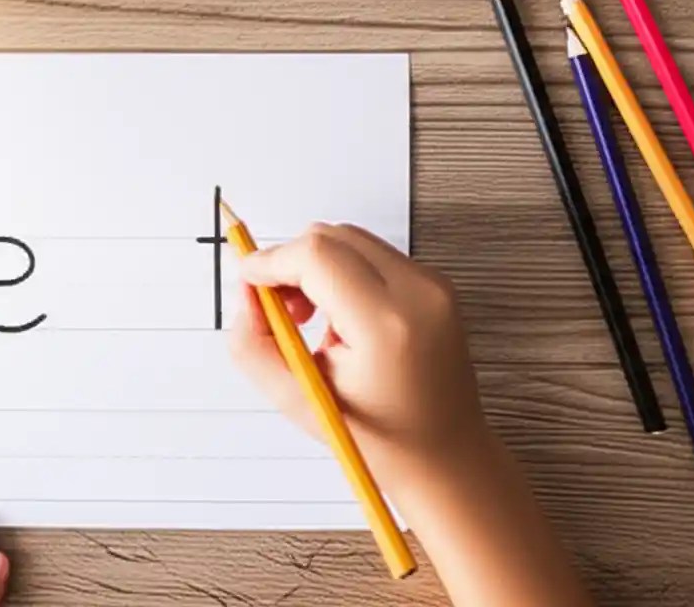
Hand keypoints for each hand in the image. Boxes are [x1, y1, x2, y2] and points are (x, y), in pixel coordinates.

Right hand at [229, 222, 487, 492]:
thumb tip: (246, 295)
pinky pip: (372, 255)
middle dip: (291, 263)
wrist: (446, 456)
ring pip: (350, 240)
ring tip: (309, 319)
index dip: (271, 261)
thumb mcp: (298, 401)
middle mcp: (418, 294)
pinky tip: (338, 320)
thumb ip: (254, 345)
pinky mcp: (435, 283)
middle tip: (276, 308)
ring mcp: (433, 285)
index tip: (249, 281)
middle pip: (331, 237)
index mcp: (386, 327)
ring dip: (315, 267)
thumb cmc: (381, 440)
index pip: (316, 255)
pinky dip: (341, 274)